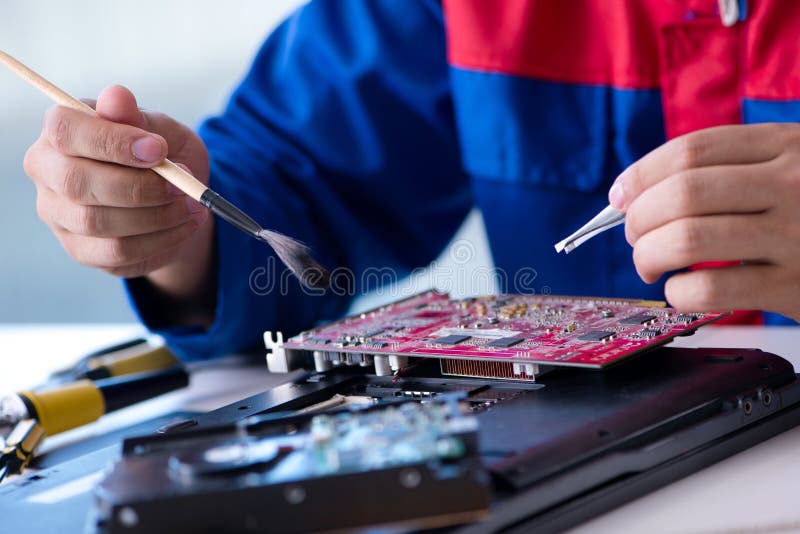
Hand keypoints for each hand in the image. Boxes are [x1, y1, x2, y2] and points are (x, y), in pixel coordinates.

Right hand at [24, 85, 214, 322]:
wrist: (175, 198)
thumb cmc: (159, 154)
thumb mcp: (160, 129)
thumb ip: (138, 117)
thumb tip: (117, 96)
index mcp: (60, 131)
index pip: (66, 130)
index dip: (112, 141)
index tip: (159, 149)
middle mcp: (48, 172)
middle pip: (78, 183)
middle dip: (140, 187)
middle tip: (184, 186)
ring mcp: (58, 215)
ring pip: (100, 223)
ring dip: (157, 217)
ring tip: (192, 205)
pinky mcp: (80, 250)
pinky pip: (117, 253)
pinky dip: (160, 240)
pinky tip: (184, 226)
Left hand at [610, 123, 799, 320]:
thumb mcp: (795, 168)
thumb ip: (735, 169)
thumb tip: (638, 193)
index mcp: (789, 146)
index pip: (692, 150)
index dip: (642, 174)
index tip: (620, 196)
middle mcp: (793, 184)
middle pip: (682, 193)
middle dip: (638, 218)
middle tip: (634, 236)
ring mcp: (797, 236)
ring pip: (688, 238)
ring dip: (648, 255)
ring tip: (649, 265)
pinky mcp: (796, 287)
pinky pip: (711, 289)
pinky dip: (678, 293)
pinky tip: (681, 291)